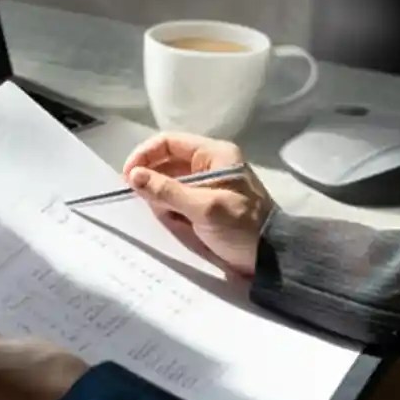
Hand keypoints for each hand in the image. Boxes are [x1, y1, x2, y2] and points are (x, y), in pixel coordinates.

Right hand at [122, 132, 274, 276]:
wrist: (271, 257)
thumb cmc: (240, 227)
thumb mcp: (203, 208)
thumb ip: (167, 190)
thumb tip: (133, 176)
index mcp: (215, 154)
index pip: (169, 142)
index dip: (145, 156)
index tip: (128, 177)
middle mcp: (210, 163)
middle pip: (168, 161)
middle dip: (150, 178)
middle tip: (136, 197)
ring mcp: (208, 184)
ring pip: (170, 181)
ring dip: (159, 195)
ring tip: (157, 211)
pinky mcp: (206, 203)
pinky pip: (178, 197)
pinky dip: (169, 207)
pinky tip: (168, 218)